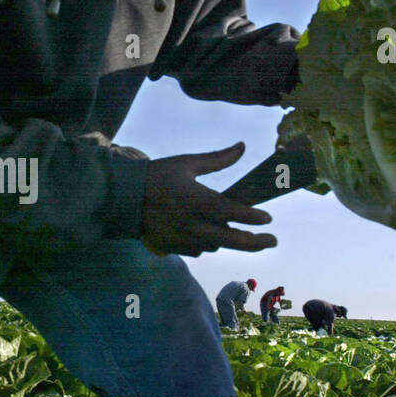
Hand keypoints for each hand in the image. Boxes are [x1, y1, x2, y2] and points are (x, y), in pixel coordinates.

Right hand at [141, 144, 275, 256]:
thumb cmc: (156, 176)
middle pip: (233, 239)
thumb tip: (242, 147)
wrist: (123, 199)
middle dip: (256, 242)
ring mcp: (183, 238)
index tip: (268, 218)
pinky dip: (205, 242)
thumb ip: (218, 159)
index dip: (253, 217)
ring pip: (216, 245)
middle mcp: (194, 224)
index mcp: (198, 200)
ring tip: (233, 231)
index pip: (234, 212)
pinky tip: (205, 233)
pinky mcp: (174, 247)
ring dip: (227, 239)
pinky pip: (198, 249)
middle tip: (272, 240)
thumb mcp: (187, 163)